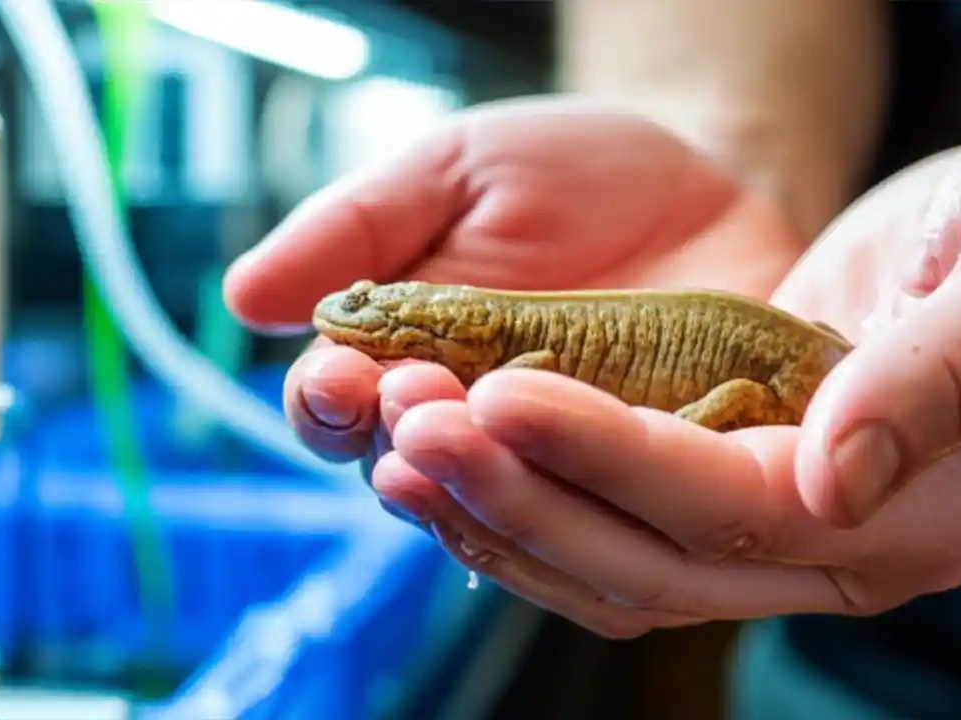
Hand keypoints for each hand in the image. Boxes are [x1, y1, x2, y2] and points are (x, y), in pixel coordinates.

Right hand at [223, 96, 809, 485]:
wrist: (715, 182)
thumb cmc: (571, 175)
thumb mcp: (458, 172)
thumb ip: (362, 226)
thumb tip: (245, 296)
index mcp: (405, 368)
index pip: (337, 413)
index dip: (327, 403)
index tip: (339, 376)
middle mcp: (473, 437)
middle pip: (411, 477)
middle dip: (406, 443)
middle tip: (419, 398)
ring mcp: (562, 472)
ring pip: (505, 516)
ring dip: (487, 483)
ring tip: (488, 427)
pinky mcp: (654, 488)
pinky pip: (614, 523)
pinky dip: (597, 506)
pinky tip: (597, 471)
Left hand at [368, 101, 960, 636]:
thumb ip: (956, 367)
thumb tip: (839, 474)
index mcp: (929, 506)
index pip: (734, 508)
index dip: (608, 460)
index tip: (500, 397)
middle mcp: (849, 538)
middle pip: (656, 556)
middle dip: (525, 496)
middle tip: (409, 430)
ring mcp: (796, 516)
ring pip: (625, 558)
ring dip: (509, 510)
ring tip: (401, 449)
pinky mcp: (752, 473)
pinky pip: (627, 519)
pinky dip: (540, 496)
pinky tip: (464, 453)